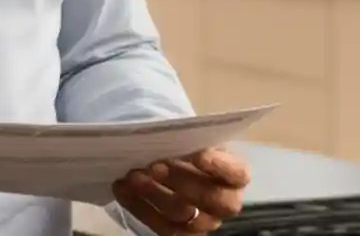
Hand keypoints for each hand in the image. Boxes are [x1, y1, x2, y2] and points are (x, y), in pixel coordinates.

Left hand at [111, 148, 250, 234]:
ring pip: (182, 215)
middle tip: (156, 166)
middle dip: (180, 181)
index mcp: (235, 175)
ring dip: (154, 194)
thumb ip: (187, 139)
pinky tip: (122, 188)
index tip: (198, 153)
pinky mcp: (180, 233)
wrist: (170, 163)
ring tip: (133, 176)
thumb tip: (166, 134)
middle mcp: (225, 203)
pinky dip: (138, 206)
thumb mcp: (192, 138)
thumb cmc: (186, 147)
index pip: (237, 173)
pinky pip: (160, 226)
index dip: (220, 165)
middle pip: (211, 198)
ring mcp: (204, 222)